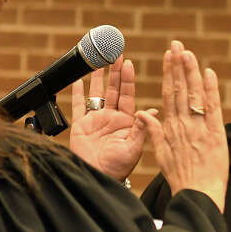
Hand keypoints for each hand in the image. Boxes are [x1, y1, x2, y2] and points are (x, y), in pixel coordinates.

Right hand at [69, 56, 145, 180]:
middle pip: (113, 89)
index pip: (127, 94)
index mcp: (126, 121)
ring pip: (97, 93)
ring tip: (98, 60)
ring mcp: (95, 121)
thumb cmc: (119, 167)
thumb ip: (142, 128)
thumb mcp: (134, 147)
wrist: (99, 178)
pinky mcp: (79, 126)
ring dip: (98, 77)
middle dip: (114, 71)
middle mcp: (111, 118)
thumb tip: (154, 111)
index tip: (127, 63)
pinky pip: (78, 106)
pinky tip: (77, 80)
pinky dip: (77, 93)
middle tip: (115, 53)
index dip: (127, 78)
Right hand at [135, 41, 227, 211]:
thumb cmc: (180, 178)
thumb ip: (153, 132)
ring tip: (188, 52)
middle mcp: (182, 124)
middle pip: (179, 89)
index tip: (169, 55)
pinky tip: (209, 73)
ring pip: (193, 94)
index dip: (168, 73)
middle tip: (177, 43)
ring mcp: (198, 128)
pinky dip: (210, 90)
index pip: (168, 94)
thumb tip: (143, 113)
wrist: (197, 194)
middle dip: (178, 64)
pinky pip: (212, 108)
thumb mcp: (160, 155)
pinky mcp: (215, 134)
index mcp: (170, 128)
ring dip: (191, 72)